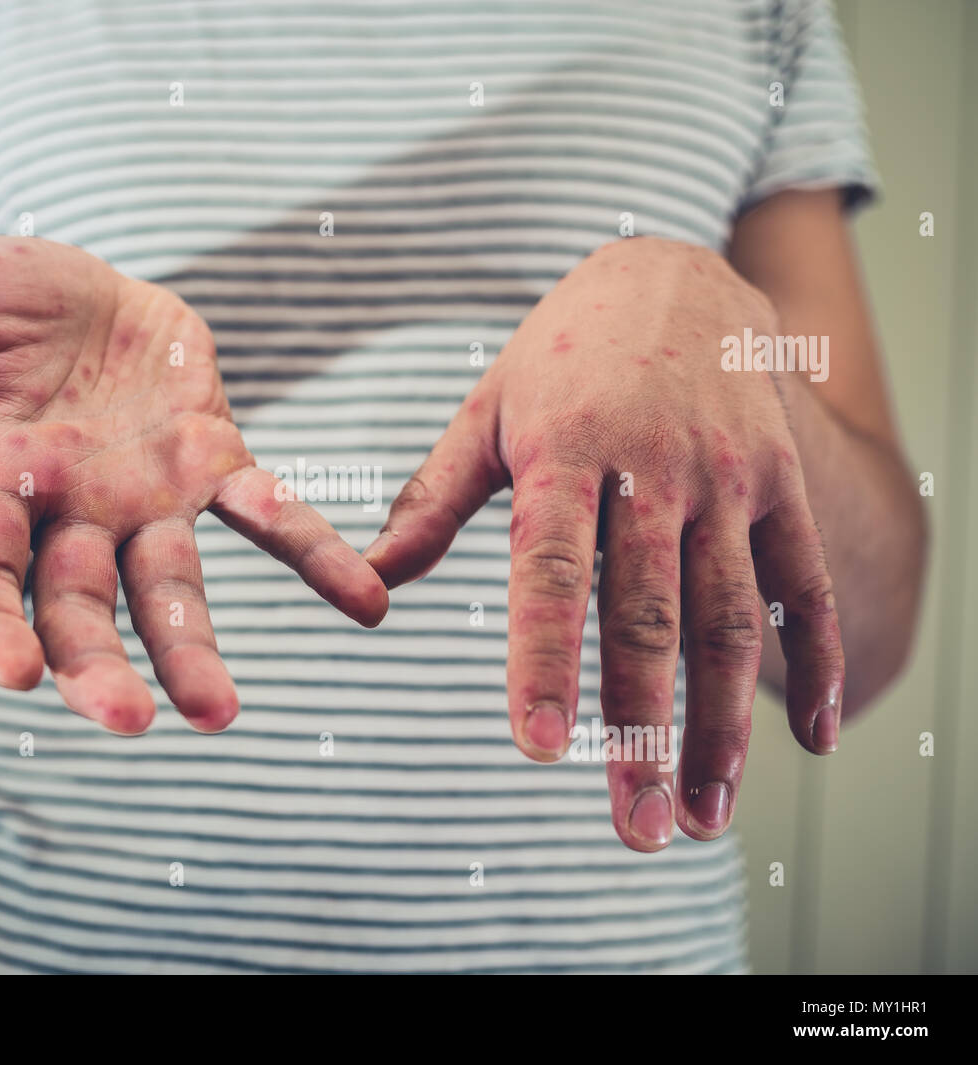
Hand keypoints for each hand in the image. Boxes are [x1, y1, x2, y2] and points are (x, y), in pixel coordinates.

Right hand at [0, 237, 387, 732]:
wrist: (85, 288)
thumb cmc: (1, 304)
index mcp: (2, 488)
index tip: (15, 678)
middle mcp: (77, 516)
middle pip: (82, 607)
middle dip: (100, 665)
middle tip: (132, 721)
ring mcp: (150, 497)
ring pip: (173, 587)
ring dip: (197, 648)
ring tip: (219, 714)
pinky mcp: (215, 461)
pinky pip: (269, 514)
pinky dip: (316, 554)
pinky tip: (368, 602)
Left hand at [365, 237, 843, 850]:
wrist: (674, 275)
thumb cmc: (561, 357)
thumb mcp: (486, 410)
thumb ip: (432, 499)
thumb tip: (372, 581)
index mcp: (565, 453)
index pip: (551, 573)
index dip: (546, 661)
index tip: (541, 750)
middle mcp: (655, 470)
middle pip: (650, 618)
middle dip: (644, 731)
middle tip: (637, 827)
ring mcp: (729, 478)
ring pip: (730, 618)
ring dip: (722, 724)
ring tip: (706, 812)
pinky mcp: (781, 484)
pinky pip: (805, 582)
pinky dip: (816, 660)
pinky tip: (812, 739)